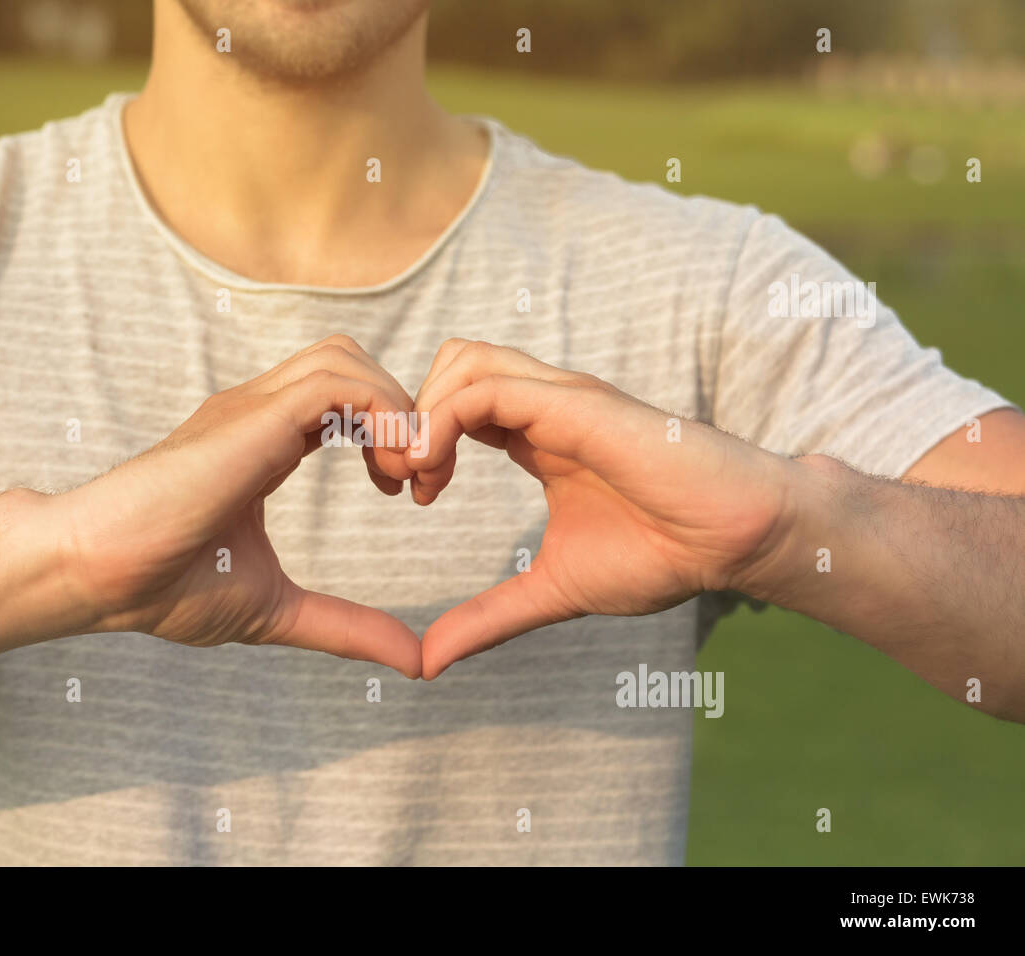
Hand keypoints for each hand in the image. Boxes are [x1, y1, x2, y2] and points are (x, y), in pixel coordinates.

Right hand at [59, 335, 421, 676]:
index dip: (392, 433)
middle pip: (352, 363)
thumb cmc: (163, 588)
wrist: (96, 575)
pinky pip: (335, 381)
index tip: (409, 491)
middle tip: (422, 480)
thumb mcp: (279, 609)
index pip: (345, 399)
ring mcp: (250, 408)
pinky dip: (382, 411)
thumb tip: (413, 661)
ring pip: (346, 358)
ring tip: (407, 475)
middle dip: (405, 410)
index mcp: (263, 442)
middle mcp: (258, 413)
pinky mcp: (250, 417)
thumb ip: (346, 626)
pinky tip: (391, 468)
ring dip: (397, 408)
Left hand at [408, 340, 795, 678]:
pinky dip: (441, 421)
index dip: (418, 440)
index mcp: (536, 435)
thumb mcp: (553, 590)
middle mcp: (545, 405)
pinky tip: (436, 472)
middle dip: (408, 415)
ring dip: (420, 414)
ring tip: (418, 478)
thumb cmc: (664, 553)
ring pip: (462, 361)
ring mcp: (562, 399)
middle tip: (403, 482)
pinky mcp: (577, 406)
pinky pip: (487, 388)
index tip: (411, 497)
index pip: (455, 402)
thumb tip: (429, 660)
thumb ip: (490, 617)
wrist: (738, 540)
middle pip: (450, 363)